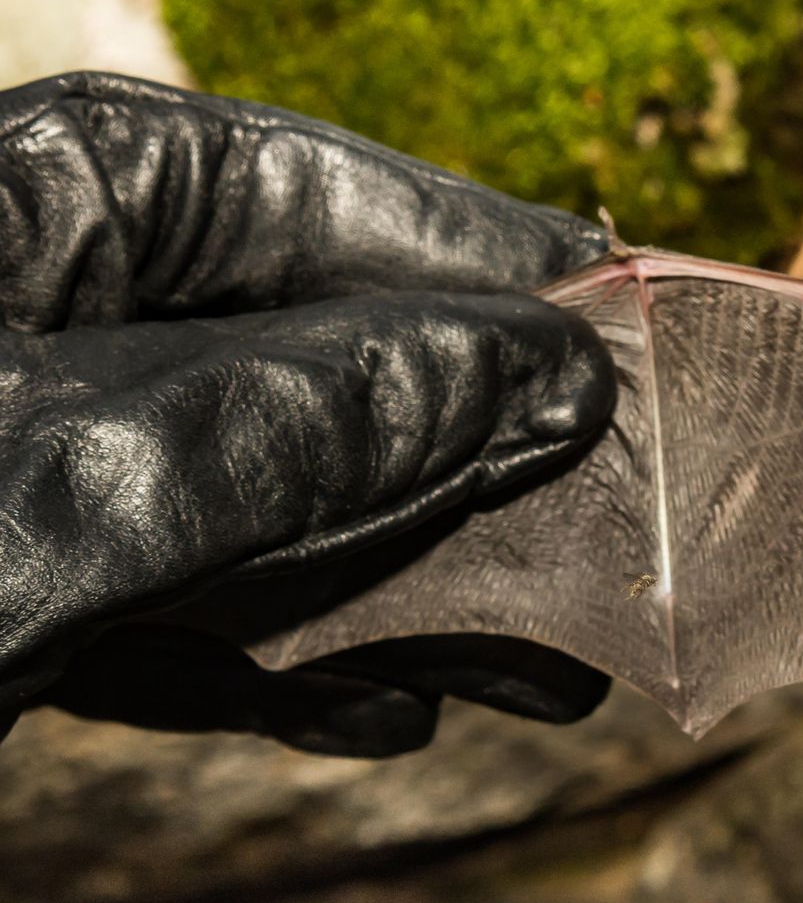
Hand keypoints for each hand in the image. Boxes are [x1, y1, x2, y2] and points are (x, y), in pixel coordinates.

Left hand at [0, 72, 616, 754]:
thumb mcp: (92, 485)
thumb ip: (329, 415)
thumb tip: (544, 372)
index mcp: (51, 195)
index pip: (328, 192)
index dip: (497, 269)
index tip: (640, 336)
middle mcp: (47, 295)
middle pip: (318, 353)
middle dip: (468, 469)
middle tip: (619, 537)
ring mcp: (30, 438)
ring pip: (267, 492)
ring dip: (408, 593)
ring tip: (547, 667)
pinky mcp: (16, 569)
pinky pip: (179, 597)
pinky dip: (282, 662)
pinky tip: (377, 709)